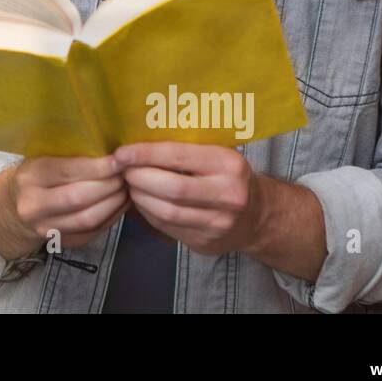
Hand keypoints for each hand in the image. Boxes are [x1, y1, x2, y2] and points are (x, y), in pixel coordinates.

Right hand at [0, 154, 130, 260]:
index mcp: (30, 177)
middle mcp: (33, 205)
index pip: (68, 172)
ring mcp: (46, 228)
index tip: (120, 159)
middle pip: (80, 197)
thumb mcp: (41, 158)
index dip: (98, 167)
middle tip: (127, 174)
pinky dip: (112, 217)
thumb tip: (109, 148)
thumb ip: (67, 154)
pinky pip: (92, 232)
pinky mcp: (60, 243)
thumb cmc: (34, 175)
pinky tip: (120, 204)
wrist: (11, 210)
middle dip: (110, 185)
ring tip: (126, 188)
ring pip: (89, 219)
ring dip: (114, 203)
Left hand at [113, 142, 260, 256]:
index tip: (122, 153)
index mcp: (229, 164)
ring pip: (167, 211)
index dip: (146, 154)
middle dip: (139, 177)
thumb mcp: (218, 155)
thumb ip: (187, 148)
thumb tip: (139, 138)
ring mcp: (218, 222)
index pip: (180, 156)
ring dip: (140, 197)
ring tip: (130, 185)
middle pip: (171, 187)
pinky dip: (148, 213)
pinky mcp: (206, 242)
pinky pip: (167, 227)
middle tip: (123, 170)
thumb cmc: (229, 177)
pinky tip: (142, 202)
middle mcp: (228, 194)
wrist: (259, 218)